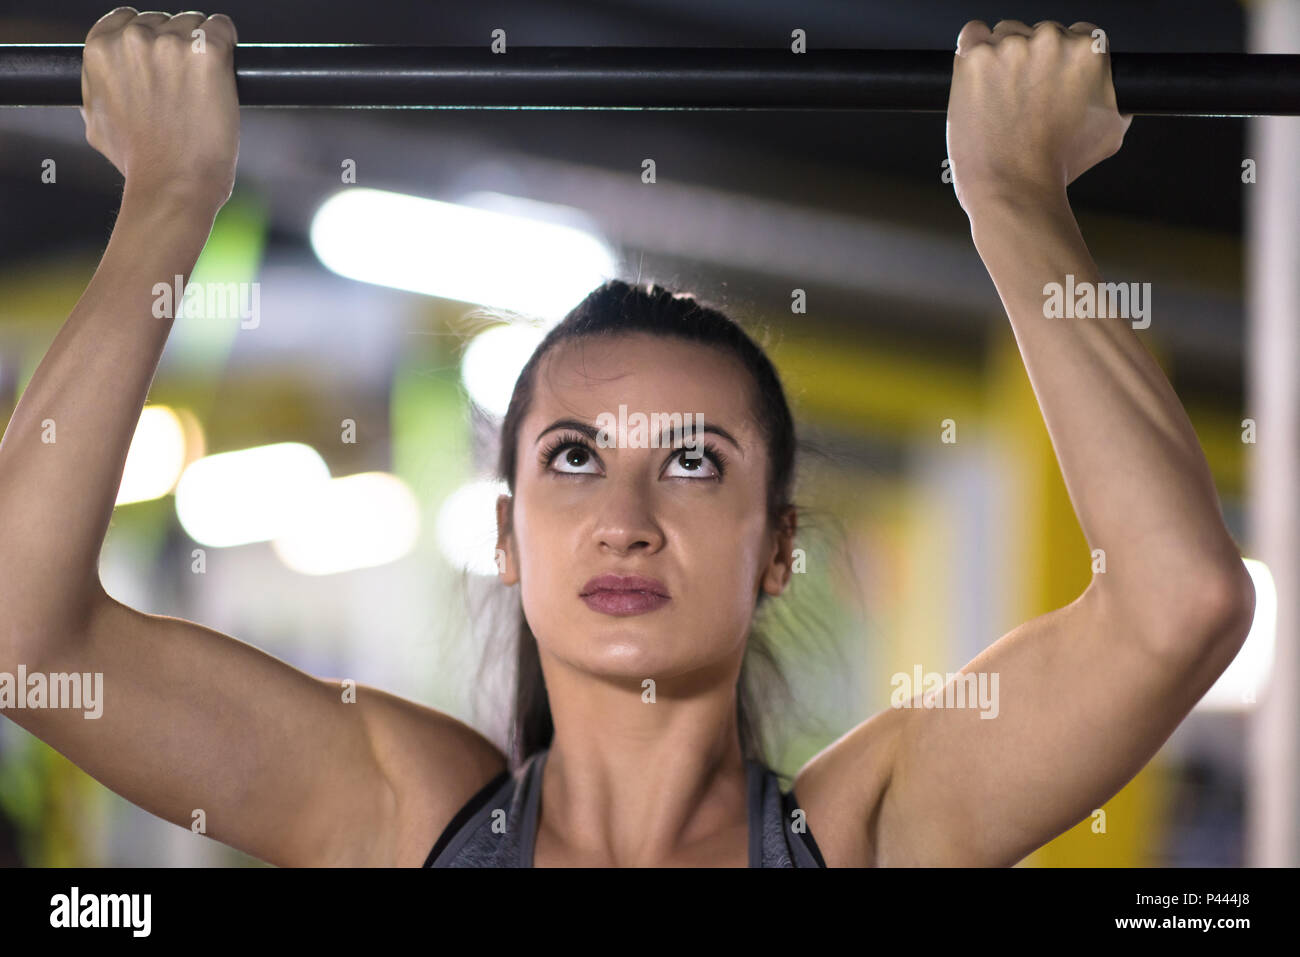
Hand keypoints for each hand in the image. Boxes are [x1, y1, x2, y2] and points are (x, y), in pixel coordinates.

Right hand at [80, 7, 239, 210]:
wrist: (172, 185)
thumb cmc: (138, 162)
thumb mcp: (97, 121)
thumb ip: (98, 87)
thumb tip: (104, 76)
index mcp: (100, 49)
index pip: (128, 18)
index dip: (149, 40)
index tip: (163, 66)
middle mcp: (133, 38)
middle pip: (166, 21)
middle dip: (178, 46)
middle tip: (187, 87)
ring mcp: (172, 44)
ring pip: (196, 23)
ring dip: (203, 47)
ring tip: (204, 88)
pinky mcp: (209, 52)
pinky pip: (224, 27)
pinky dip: (229, 43)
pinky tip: (226, 70)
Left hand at [946, 20, 1131, 213]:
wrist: (1015, 187)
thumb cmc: (1059, 166)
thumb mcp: (1109, 131)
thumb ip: (1114, 97)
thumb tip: (1114, 88)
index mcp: (1089, 49)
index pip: (1077, 33)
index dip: (1060, 60)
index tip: (1048, 81)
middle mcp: (1051, 39)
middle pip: (1039, 32)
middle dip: (1030, 60)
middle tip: (1021, 99)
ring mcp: (1009, 46)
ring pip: (1003, 34)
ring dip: (1000, 57)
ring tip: (998, 99)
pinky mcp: (974, 57)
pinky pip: (971, 34)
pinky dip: (971, 51)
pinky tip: (976, 80)